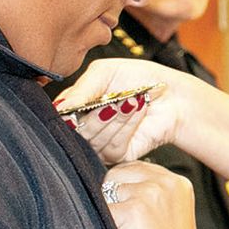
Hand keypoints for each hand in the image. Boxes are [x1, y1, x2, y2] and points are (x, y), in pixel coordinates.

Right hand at [57, 59, 188, 162]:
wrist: (169, 93)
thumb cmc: (136, 78)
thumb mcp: (104, 72)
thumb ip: (81, 89)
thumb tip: (60, 109)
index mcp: (74, 106)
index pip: (59, 114)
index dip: (68, 110)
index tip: (79, 102)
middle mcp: (83, 127)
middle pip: (73, 131)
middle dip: (95, 113)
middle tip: (113, 99)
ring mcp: (98, 144)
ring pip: (92, 140)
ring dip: (114, 117)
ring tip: (131, 100)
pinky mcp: (117, 156)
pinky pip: (112, 147)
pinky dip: (127, 127)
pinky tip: (139, 110)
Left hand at [101, 161, 208, 228]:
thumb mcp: (171, 218)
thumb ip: (151, 196)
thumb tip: (112, 183)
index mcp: (179, 183)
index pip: (134, 169)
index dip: (123, 190)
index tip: (129, 215)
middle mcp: (165, 182)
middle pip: (116, 175)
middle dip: (113, 198)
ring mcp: (149, 195)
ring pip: (104, 192)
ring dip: (107, 214)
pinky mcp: (131, 212)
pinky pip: (98, 212)